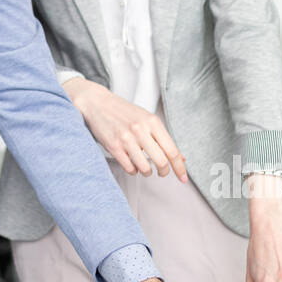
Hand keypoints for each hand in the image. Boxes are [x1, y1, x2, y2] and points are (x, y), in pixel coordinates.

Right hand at [65, 79, 187, 181]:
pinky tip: (132, 163)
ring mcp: (126, 139)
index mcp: (152, 122)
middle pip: (161, 162)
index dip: (179, 168)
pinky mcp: (114, 147)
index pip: (172, 150)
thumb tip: (181, 158)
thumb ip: (163, 138)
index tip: (183, 178)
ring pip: (145, 168)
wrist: (97, 103)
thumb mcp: (147, 119)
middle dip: (164, 172)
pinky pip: (130, 168)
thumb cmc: (124, 112)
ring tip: (144, 166)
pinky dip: (134, 170)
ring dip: (147, 172)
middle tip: (162, 172)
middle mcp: (140, 130)